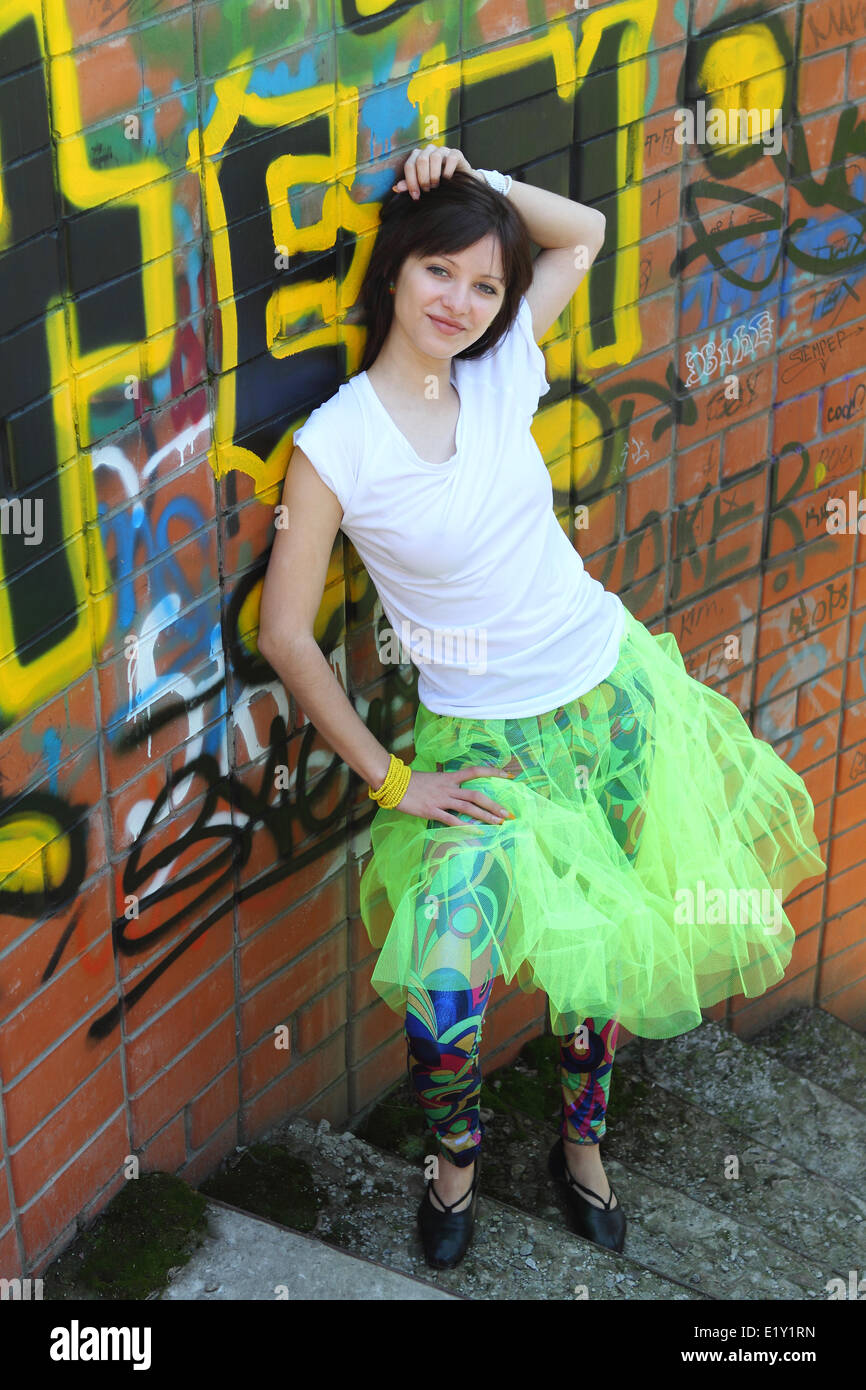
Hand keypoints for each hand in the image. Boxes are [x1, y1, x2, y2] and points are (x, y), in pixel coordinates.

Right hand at [387, 765, 515, 826]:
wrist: (393, 782)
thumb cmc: (410, 781)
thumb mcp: (432, 779)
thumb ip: (445, 784)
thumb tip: (454, 789)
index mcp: (449, 777)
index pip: (475, 771)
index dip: (493, 772)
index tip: (508, 775)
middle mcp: (448, 787)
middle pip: (476, 795)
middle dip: (494, 805)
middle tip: (508, 814)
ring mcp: (441, 799)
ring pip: (468, 807)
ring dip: (486, 816)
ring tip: (499, 824)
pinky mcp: (431, 811)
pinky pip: (451, 820)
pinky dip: (465, 826)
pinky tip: (476, 832)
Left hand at [392, 145, 477, 199]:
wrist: (460, 185)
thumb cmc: (438, 185)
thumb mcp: (423, 186)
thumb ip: (411, 185)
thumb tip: (396, 188)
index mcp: (418, 157)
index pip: (409, 165)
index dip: (411, 182)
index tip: (415, 196)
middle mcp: (429, 151)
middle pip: (421, 160)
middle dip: (423, 178)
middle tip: (427, 190)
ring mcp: (443, 150)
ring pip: (435, 157)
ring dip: (434, 175)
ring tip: (436, 185)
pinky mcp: (456, 153)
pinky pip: (451, 159)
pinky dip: (448, 172)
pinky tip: (448, 180)